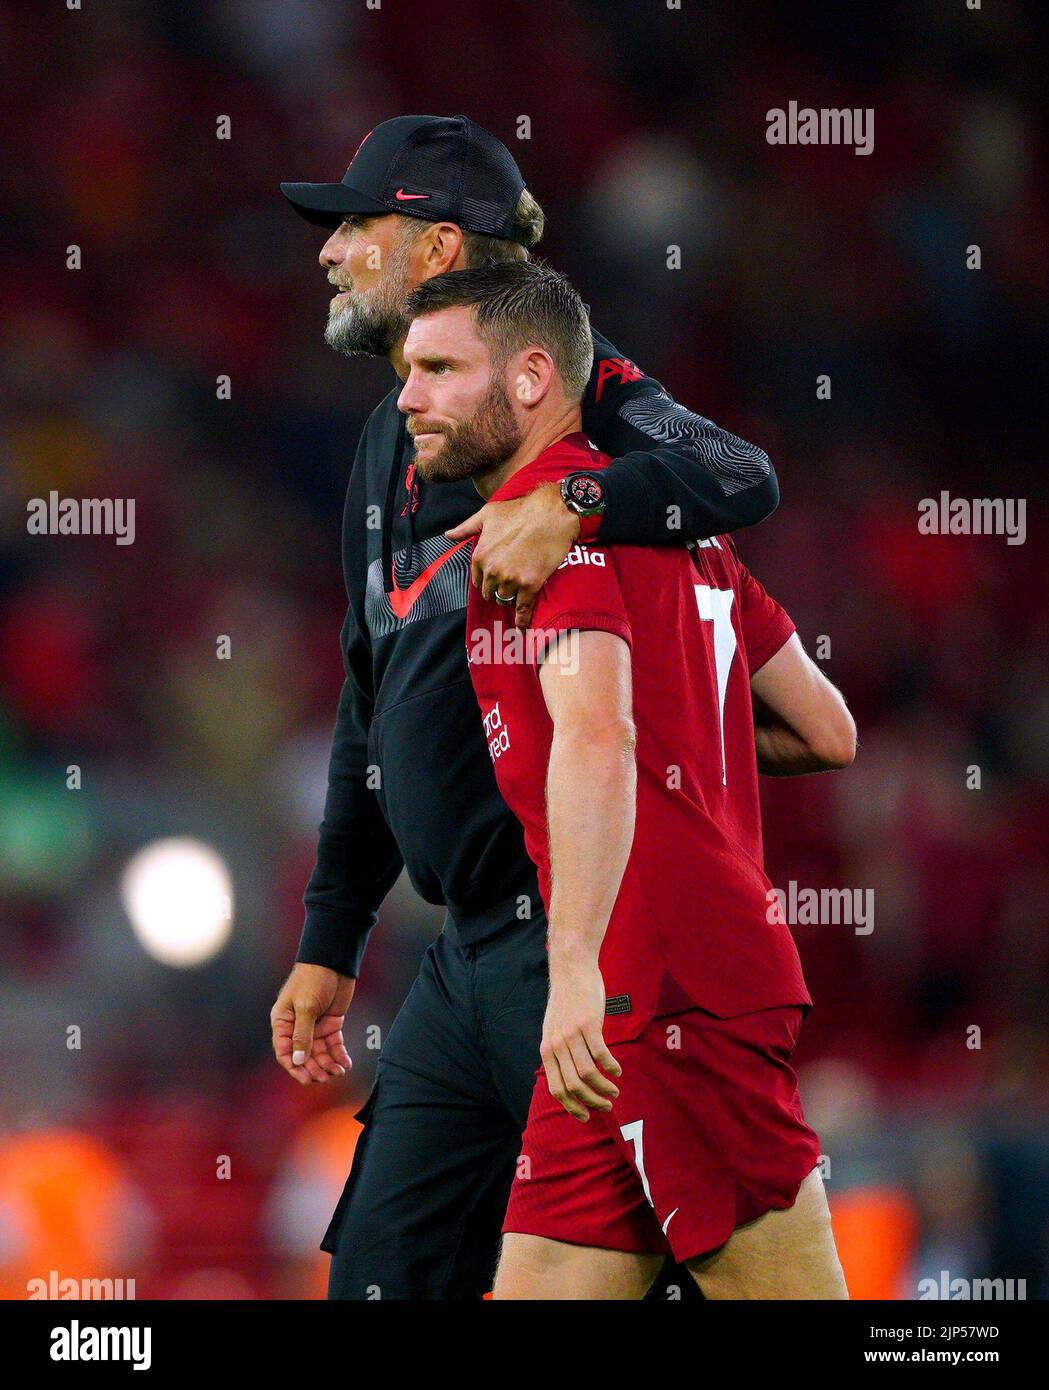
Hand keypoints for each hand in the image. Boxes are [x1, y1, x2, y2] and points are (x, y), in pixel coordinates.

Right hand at [270, 963, 354, 1086]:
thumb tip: (297, 1061)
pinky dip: (339, 1055)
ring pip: (319, 1053)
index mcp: (283, 1022)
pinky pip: (333, 1045)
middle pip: (303, 1056)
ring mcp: (315, 1026)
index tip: (306, 1079)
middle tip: (326, 1077)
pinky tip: (346, 1064)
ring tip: (339, 1071)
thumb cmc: (313, 979)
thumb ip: (302, 1035)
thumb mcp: (306, 1007)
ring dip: (328, 1064)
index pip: (285, 1052)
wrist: (334, 961)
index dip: (294, 1067)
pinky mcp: (331, 1024)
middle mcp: (297, 1027)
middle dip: (314, 1068)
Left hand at [445, 483, 579, 629]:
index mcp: (480, 555)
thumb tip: (448, 535)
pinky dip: (522, 620)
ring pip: (505, 599)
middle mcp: (493, 570)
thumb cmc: (519, 510)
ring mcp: (511, 579)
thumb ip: (466, 528)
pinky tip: (522, 628)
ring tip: (520, 593)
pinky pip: (523, 609)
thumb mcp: (487, 514)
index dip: (486, 580)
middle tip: (510, 584)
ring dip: (511, 598)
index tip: (495, 579)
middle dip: (498, 590)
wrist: (551, 513)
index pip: (477, 580)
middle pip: (490, 592)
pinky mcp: (530, 585)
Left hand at [540, 958, 621, 1121]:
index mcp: (547, 1050)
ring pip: (588, 1074)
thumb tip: (570, 1077)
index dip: (572, 1107)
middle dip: (591, 1102)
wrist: (571, 970)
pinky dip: (611, 1067)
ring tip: (615, 1092)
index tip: (586, 1116)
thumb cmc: (567, 1002)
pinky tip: (617, 1071)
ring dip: (603, 1088)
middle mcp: (557, 1044)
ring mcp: (572, 1034)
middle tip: (606, 1107)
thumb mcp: (554, 1029)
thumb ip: (559, 1051)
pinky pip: (601, 1054)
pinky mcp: (589, 1024)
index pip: (557, 1088)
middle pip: (574, 1085)